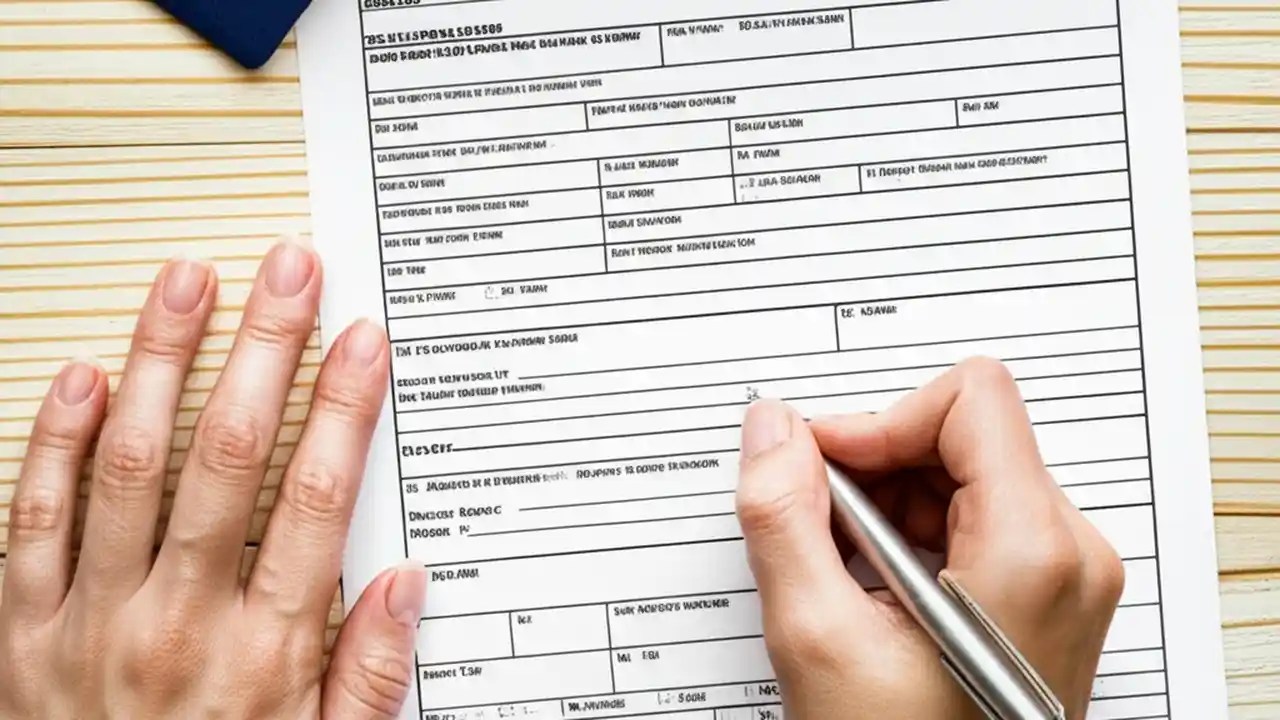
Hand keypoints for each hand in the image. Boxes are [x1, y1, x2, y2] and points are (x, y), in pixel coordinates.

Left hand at [0, 241, 422, 718]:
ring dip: (161, 363)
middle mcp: (178, 622)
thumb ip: (369, 674)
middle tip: (287, 272)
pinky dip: (53, 442)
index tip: (361, 342)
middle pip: (228, 457)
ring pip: (128, 465)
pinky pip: (31, 521)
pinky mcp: (24, 631)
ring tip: (185, 285)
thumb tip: (406, 583)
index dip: (343, 408)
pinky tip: (82, 377)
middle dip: (265, 349)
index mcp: (264, 652)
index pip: (315, 500)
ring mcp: (94, 620)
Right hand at [735, 358, 1125, 719]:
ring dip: (888, 503)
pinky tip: (874, 588)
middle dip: (877, 466)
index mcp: (1033, 551)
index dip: (880, 419)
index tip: (824, 462)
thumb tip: (772, 432)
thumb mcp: (818, 638)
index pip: (971, 397)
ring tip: (846, 572)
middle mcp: (1071, 553)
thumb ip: (783, 517)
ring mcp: (1065, 574)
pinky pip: (975, 515)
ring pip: (964, 471)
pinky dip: (912, 533)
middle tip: (822, 527)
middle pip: (966, 433)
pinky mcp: (1048, 590)